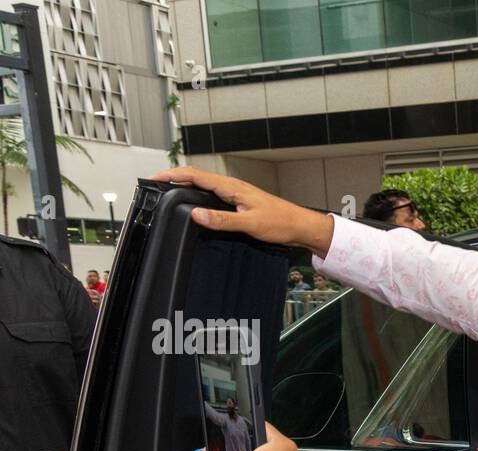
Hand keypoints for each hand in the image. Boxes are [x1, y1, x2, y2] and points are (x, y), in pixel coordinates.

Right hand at [149, 165, 334, 257]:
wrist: (300, 226)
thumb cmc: (281, 223)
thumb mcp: (249, 223)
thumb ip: (222, 220)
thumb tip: (196, 214)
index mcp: (231, 187)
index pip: (194, 175)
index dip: (172, 175)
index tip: (154, 179)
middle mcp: (231, 187)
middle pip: (195, 177)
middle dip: (173, 179)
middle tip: (154, 187)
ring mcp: (235, 193)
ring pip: (203, 185)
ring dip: (185, 187)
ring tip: (167, 193)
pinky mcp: (238, 202)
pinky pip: (212, 195)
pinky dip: (198, 196)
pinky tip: (194, 204)